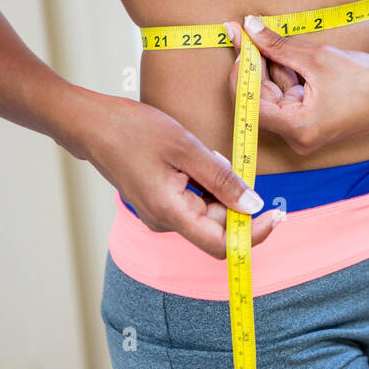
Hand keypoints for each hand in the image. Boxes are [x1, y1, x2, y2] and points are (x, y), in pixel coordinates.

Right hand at [82, 94, 281, 257]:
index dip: (253, 234)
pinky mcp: (160, 202)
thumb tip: (253, 206)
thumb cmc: (133, 131)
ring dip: (217, 186)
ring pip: (206, 210)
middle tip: (228, 162)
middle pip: (217, 225)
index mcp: (170, 213)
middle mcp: (165, 221)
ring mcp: (161, 213)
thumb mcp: (187, 148)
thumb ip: (222, 180)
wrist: (91, 124)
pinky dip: (203, 182)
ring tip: (201, 155)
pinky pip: (193, 200)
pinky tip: (193, 158)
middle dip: (233, 198)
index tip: (276, 215)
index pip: (222, 245)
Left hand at [224, 17, 368, 155]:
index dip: (242, 72)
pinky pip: (288, 98)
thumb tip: (247, 27)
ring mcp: (303, 132)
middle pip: (259, 100)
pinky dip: (285, 76)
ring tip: (268, 39)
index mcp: (298, 128)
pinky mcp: (309, 123)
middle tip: (248, 34)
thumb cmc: (365, 78)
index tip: (242, 43)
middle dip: (254, 66)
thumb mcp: (317, 58)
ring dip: (269, 68)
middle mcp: (297, 138)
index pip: (251, 103)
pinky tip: (286, 54)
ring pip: (273, 97)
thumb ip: (278, 45)